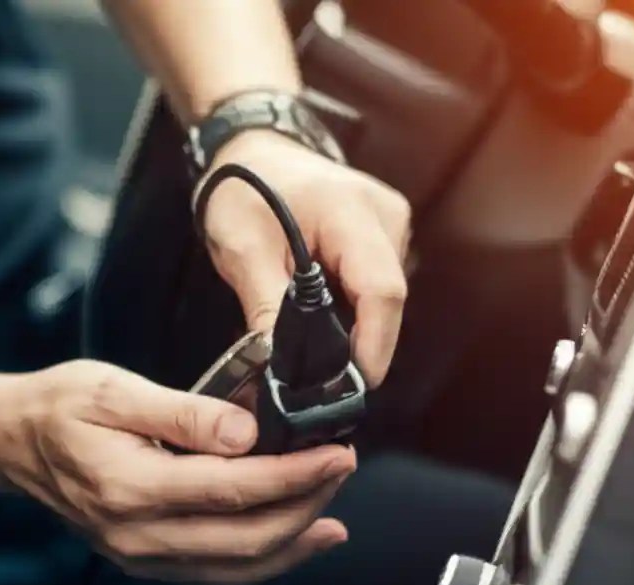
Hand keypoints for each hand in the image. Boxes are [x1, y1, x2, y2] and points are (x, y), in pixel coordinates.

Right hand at [0, 360, 355, 584]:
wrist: (9, 443)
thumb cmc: (58, 407)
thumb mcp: (113, 389)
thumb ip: (183, 412)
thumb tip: (246, 432)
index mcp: (130, 487)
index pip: (234, 491)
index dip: (294, 476)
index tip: (335, 455)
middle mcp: (137, 534)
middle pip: (245, 538)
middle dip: (305, 506)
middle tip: (341, 468)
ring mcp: (140, 554)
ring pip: (235, 566)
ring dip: (292, 544)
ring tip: (332, 516)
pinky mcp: (144, 558)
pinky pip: (214, 571)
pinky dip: (261, 560)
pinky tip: (291, 540)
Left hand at [198, 131, 411, 385]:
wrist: (255, 150)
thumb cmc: (243, 189)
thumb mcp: (242, 249)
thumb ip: (266, 308)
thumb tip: (280, 366)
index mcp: (349, 211)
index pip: (381, 290)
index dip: (373, 345)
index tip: (355, 385)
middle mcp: (384, 214)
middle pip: (387, 299)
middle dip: (361, 344)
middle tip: (325, 381)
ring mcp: (391, 222)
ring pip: (384, 296)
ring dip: (357, 326)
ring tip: (319, 350)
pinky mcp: (387, 232)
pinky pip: (378, 282)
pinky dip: (355, 307)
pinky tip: (328, 319)